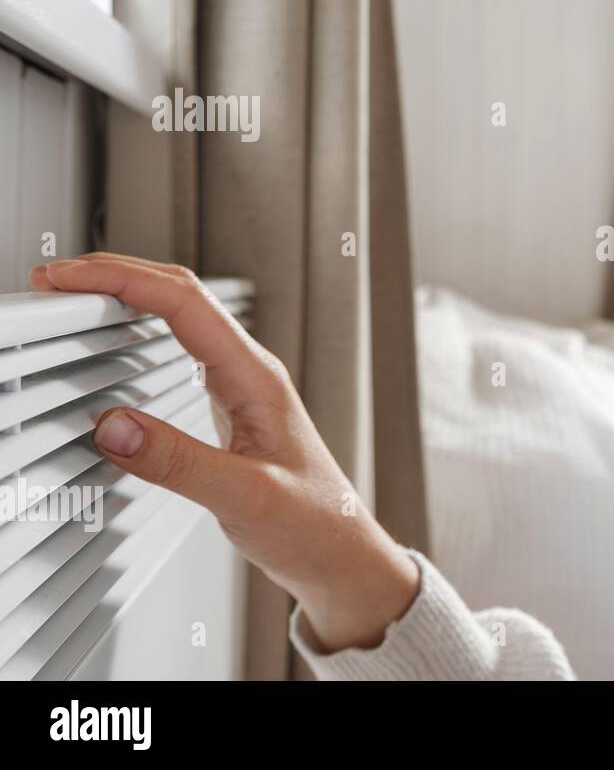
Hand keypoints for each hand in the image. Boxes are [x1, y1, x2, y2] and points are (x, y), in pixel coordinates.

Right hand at [28, 253, 419, 653]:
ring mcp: (242, 386)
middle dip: (116, 274)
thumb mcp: (243, 497)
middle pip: (181, 295)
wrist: (341, 554)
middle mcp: (251, 372)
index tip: (68, 278)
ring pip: (182, 316)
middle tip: (55, 277)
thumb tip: (112, 425)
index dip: (122, 280)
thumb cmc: (313, 524)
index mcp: (257, 378)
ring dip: (130, 294)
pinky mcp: (231, 406)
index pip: (184, 303)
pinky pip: (183, 347)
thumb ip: (176, 462)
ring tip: (77, 292)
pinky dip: (143, 327)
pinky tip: (122, 333)